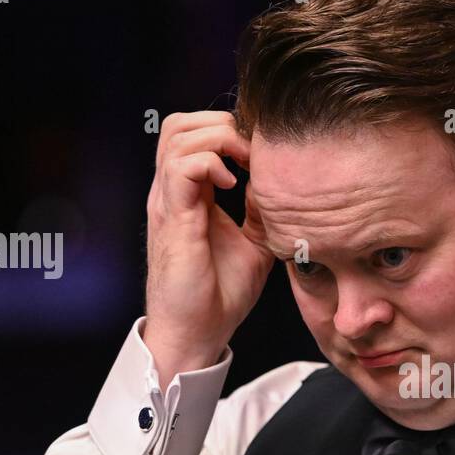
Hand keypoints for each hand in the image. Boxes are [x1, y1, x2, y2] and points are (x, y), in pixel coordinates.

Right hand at [142, 110, 274, 384]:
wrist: (198, 332)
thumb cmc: (220, 294)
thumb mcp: (254, 242)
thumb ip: (261, 210)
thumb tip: (285, 185)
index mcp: (188, 194)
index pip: (194, 134)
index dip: (229, 130)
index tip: (261, 153)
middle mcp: (172, 192)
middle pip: (180, 122)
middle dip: (222, 123)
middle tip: (252, 152)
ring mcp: (168, 202)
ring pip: (178, 134)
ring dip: (219, 138)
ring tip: (243, 163)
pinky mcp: (173, 218)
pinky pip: (182, 167)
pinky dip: (210, 163)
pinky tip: (231, 184)